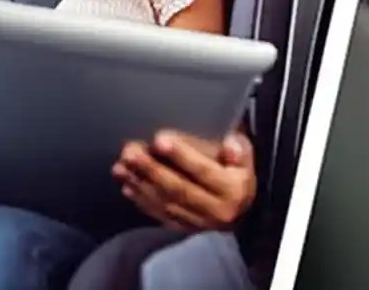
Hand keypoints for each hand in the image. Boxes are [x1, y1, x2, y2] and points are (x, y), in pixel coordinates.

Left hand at [113, 130, 255, 231]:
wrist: (243, 214)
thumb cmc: (240, 176)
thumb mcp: (248, 159)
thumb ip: (240, 150)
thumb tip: (229, 144)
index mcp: (232, 190)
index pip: (204, 171)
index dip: (181, 155)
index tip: (159, 139)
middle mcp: (214, 210)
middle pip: (178, 188)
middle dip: (151, 169)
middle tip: (130, 151)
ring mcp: (197, 222)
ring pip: (165, 203)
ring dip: (140, 184)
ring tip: (121, 166)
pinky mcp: (183, 229)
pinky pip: (159, 216)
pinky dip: (141, 201)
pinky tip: (127, 186)